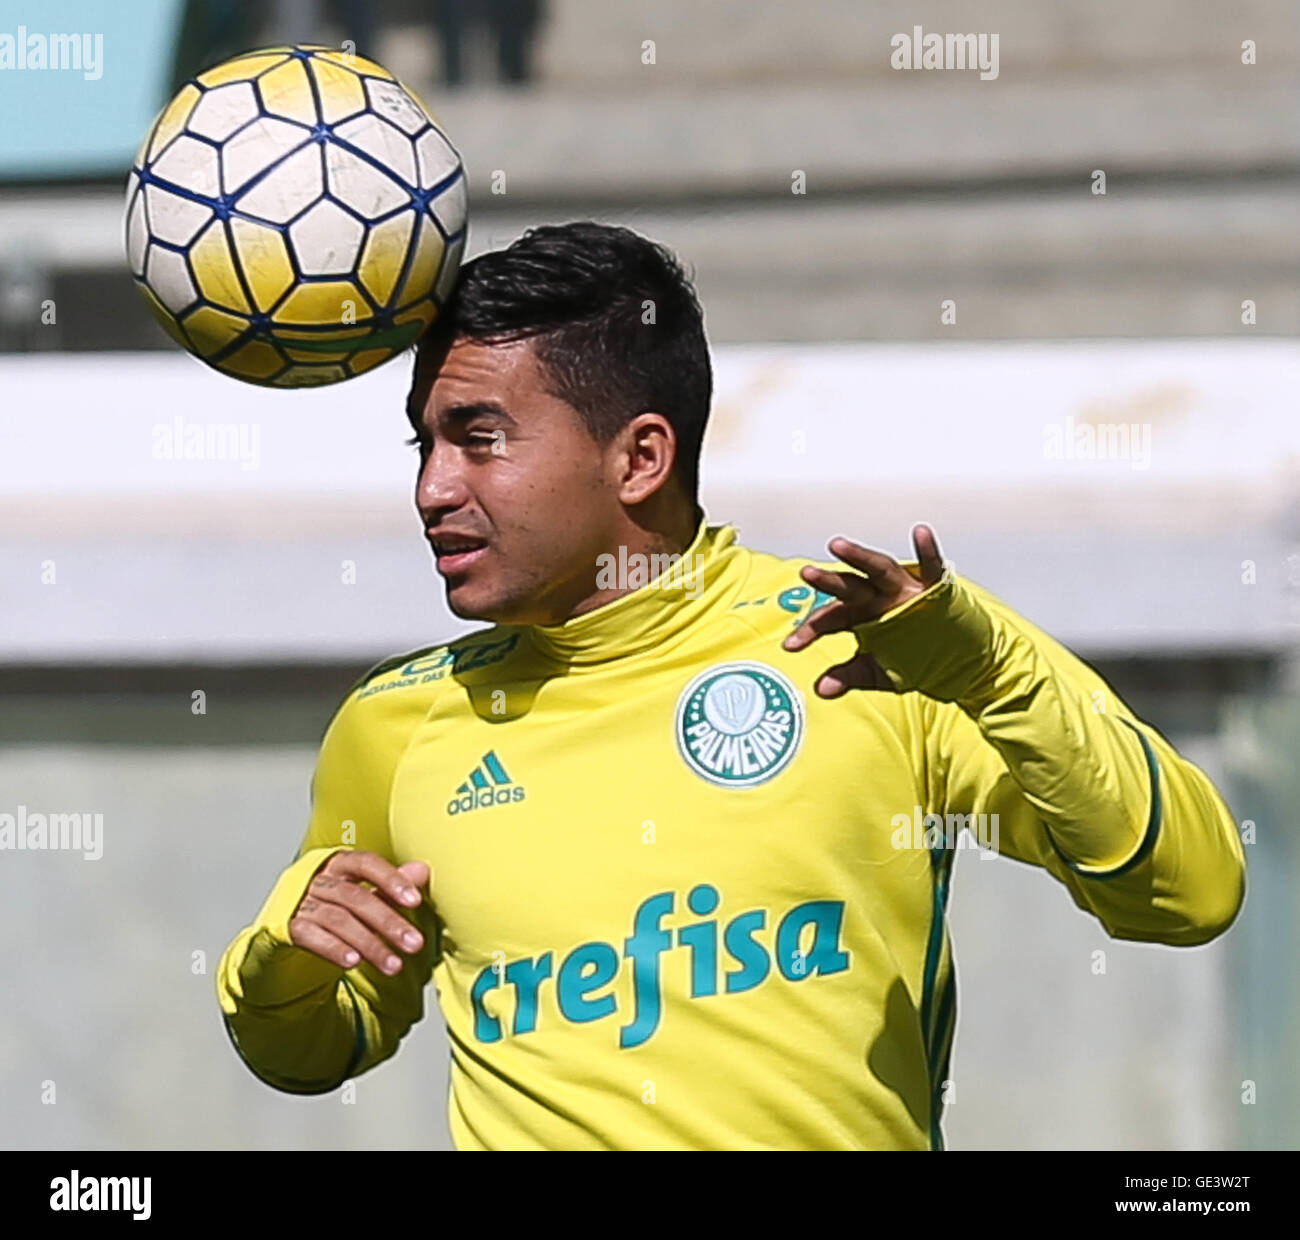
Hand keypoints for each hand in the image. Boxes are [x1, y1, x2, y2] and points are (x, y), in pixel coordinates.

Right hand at [289, 850, 430, 974]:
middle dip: (388, 922)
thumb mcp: (364, 893)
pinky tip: (354, 962)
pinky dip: (334, 949)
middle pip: (355, 897)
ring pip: (338, 920)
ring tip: (393, 964)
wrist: (288, 927)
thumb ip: (391, 884)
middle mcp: (318, 880)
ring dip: (370, 944)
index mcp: (339, 864)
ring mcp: (300, 903)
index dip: (391, 879)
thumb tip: (422, 871)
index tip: (415, 900)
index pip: (366, 863)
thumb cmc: (334, 905)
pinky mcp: (286, 928)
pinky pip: (310, 936)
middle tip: (414, 944)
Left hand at [781, 524, 945, 697]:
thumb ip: (850, 676)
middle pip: (849, 587)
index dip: (810, 630)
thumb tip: (820, 691)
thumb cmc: (910, 656)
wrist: (954, 658)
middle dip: (828, 582)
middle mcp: (879, 597)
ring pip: (879, 569)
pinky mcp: (934, 587)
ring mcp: (905, 589)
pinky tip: (921, 532)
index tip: (790, 646)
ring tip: (837, 545)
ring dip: (860, 557)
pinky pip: (932, 566)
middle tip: (806, 572)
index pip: (831, 618)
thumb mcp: (877, 671)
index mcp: (861, 615)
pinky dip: (927, 550)